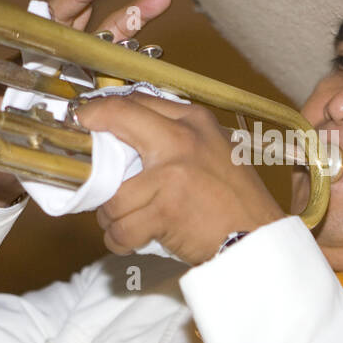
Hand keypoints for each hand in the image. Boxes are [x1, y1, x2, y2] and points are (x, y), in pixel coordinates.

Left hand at [0, 0, 171, 205]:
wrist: (3, 175)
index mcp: (31, 57)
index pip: (54, 17)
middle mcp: (55, 57)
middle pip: (79, 11)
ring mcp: (77, 71)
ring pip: (105, 33)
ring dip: (132, 14)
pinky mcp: (94, 90)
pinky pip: (117, 65)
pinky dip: (137, 55)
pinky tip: (157, 48)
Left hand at [77, 94, 287, 264]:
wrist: (259, 240)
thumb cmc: (236, 202)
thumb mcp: (215, 151)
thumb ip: (177, 138)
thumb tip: (127, 136)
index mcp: (194, 121)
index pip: (136, 101)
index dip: (101, 110)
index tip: (84, 119)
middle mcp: (183, 139)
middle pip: (117, 121)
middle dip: (93, 141)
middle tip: (84, 162)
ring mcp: (172, 174)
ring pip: (113, 193)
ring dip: (113, 215)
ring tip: (130, 222)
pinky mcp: (165, 210)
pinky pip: (120, 227)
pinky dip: (119, 240)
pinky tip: (132, 240)